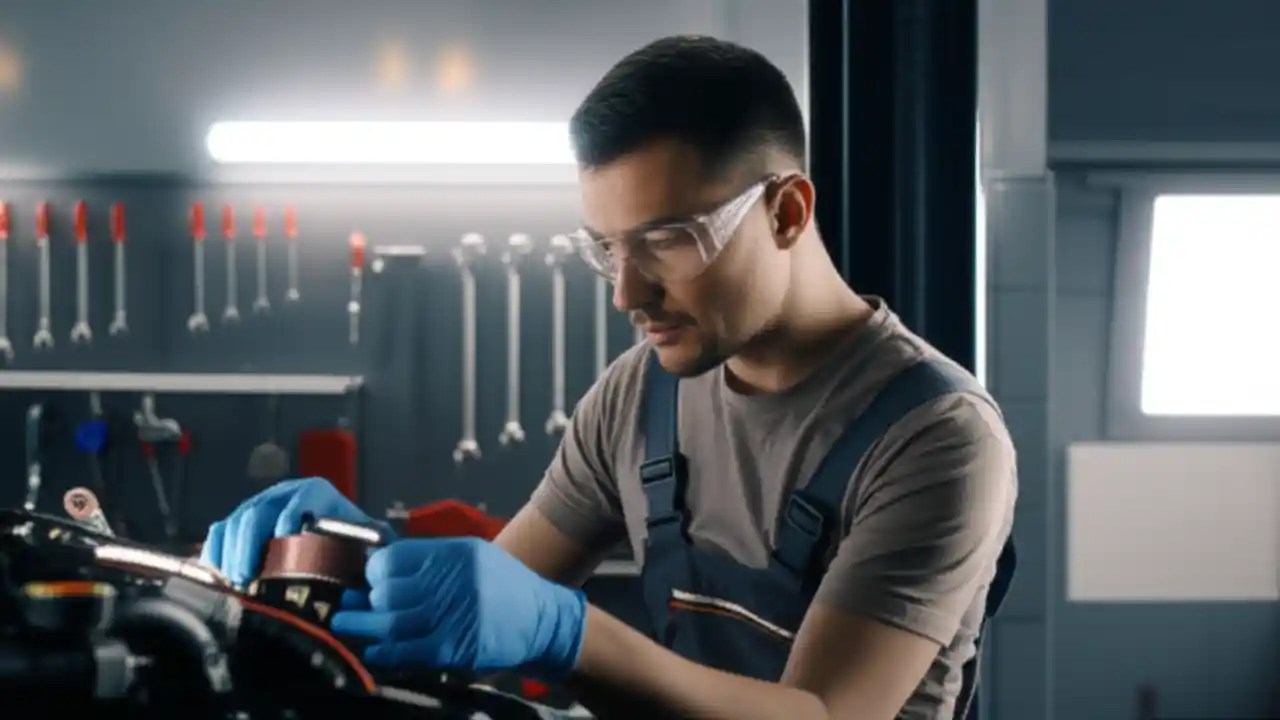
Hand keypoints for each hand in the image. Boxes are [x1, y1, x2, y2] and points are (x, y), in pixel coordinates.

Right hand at [201, 477, 390, 585]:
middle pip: (259, 510)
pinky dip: (215, 552)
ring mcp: (260, 507)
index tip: (285, 537)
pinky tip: (215, 574)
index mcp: (317, 493)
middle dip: (250, 543)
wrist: (338, 542)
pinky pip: (220, 532)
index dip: (292, 514)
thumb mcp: (368, 539)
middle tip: (247, 575)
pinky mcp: (241, 524)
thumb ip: (375, 544)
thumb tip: (380, 556)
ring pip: (235, 521)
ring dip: (229, 551)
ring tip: (233, 580)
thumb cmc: (354, 543)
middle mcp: (284, 494)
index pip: (302, 497)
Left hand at [330, 538, 586, 679]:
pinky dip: (384, 652)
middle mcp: (455, 581)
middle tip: (352, 605)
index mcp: (456, 553)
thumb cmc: (502, 586)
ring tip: (343, 624)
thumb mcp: (472, 556)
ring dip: (362, 626)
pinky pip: (409, 651)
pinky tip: (371, 651)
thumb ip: (431, 559)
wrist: (542, 619)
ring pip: (393, 623)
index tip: (367, 579)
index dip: (373, 571)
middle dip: (365, 600)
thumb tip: (375, 567)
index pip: (395, 558)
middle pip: (389, 592)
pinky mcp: (458, 648)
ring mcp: (457, 616)